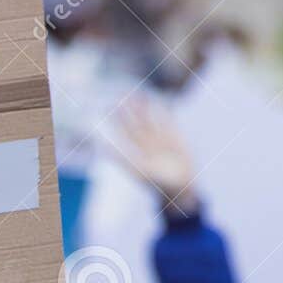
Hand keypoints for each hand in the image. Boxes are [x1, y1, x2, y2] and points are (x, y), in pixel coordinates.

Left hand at [110, 98, 198, 214]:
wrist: (181, 188)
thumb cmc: (158, 184)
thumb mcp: (138, 171)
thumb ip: (121, 159)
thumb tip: (101, 149)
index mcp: (137, 153)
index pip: (124, 132)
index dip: (116, 120)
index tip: (108, 107)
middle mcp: (147, 146)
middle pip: (135, 124)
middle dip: (129, 110)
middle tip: (121, 95)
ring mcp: (161, 141)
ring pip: (150, 121)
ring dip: (144, 109)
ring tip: (138, 94)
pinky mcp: (175, 140)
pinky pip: (167, 123)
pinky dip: (164, 113)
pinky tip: (160, 104)